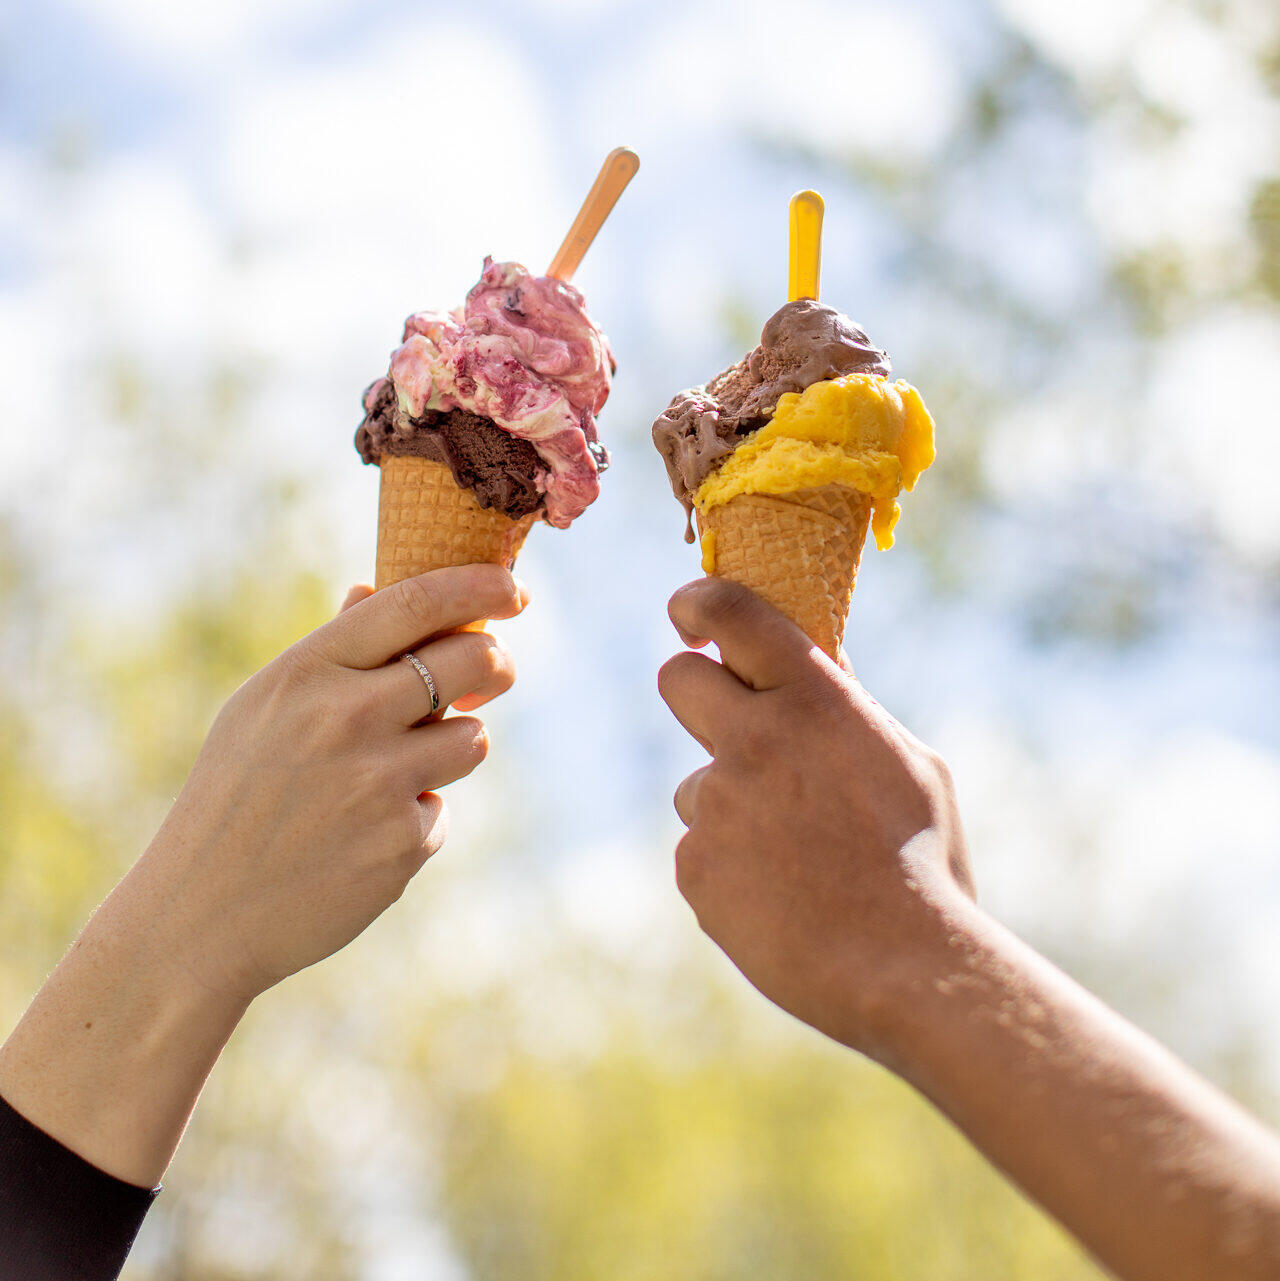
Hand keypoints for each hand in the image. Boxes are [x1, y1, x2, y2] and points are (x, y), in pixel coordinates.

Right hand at [135, 564, 527, 1002]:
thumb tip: (374, 590)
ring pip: (472, 738)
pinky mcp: (404, 841)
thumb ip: (329, 652)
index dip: (478, 586)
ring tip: (383, 779)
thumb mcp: (260, 709)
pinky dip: (413, 820)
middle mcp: (347, 716)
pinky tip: (357, 840)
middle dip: (496, 665)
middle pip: (473, 661)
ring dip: (449, 750)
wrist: (200, 916)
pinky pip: (440, 809)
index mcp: (307, 672)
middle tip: (491, 676)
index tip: (513, 587)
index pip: (414, 603)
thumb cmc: (233, 798)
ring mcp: (379, 781)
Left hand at [658, 578, 972, 1058]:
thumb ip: (846, 711)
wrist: (908, 968)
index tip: (690, 616)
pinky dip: (730, 869)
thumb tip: (814, 664)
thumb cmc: (925, 864)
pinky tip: (782, 900)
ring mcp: (715, 804)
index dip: (698, 603)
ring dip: (730, 807)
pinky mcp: (694, 866)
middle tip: (732, 727)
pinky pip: (700, 850)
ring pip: (697, 784)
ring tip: (797, 859)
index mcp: (815, 701)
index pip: (729, 613)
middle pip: (676, 679)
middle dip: (696, 691)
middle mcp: (753, 740)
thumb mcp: (909, 764)